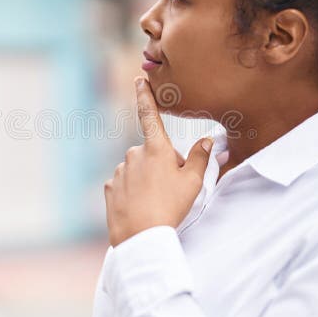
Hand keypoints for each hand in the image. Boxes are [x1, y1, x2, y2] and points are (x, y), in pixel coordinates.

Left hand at [104, 77, 213, 246]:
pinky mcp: (110, 187)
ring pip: (138, 170)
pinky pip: (125, 185)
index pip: (150, 115)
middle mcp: (134, 154)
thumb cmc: (170, 207)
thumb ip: (200, 158)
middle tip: (172, 189)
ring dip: (147, 180)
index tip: (139, 80)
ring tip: (156, 202)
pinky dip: (133, 193)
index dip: (145, 95)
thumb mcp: (193, 182)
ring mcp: (120, 171)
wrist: (141, 236)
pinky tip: (140, 207)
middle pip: (152, 153)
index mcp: (156, 149)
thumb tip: (206, 140)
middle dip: (162, 165)